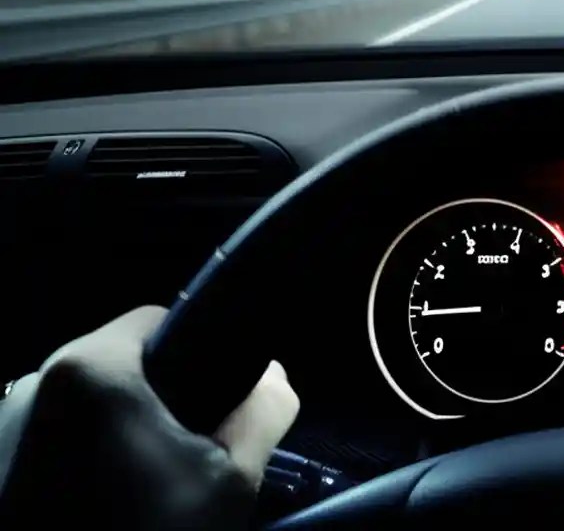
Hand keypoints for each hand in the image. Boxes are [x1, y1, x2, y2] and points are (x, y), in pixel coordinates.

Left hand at [0, 307, 298, 529]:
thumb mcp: (231, 481)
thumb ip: (263, 413)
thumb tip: (274, 379)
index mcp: (91, 371)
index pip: (158, 318)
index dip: (200, 351)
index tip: (217, 399)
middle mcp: (30, 388)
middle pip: (116, 365)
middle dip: (154, 399)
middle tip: (184, 456)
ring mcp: (0, 433)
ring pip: (80, 408)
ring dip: (113, 433)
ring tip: (143, 489)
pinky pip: (49, 444)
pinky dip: (78, 463)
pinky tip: (106, 506)